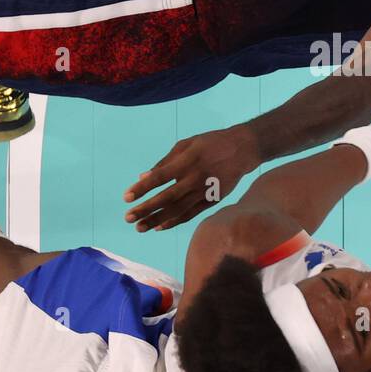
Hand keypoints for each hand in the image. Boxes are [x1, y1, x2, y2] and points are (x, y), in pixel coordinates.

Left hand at [123, 124, 260, 231]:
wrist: (244, 149)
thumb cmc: (210, 143)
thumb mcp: (186, 144)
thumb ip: (164, 162)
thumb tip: (143, 177)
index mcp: (188, 160)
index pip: (160, 177)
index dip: (142, 188)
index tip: (126, 197)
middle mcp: (196, 177)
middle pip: (167, 197)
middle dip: (146, 209)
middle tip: (127, 218)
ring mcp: (205, 190)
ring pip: (178, 209)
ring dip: (157, 220)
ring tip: (140, 227)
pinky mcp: (213, 200)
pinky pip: (191, 214)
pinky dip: (175, 221)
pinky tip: (160, 227)